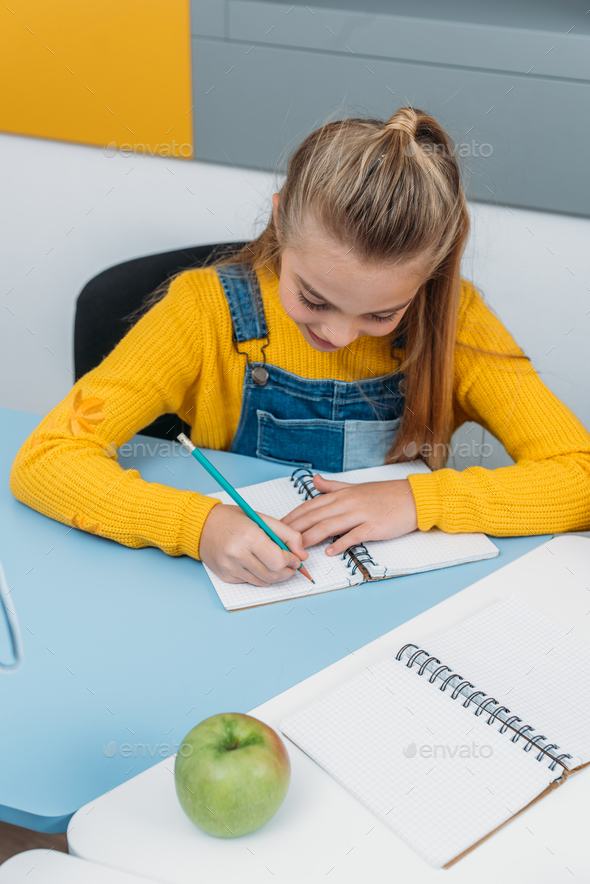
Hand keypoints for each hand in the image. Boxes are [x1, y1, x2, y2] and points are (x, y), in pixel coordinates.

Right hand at [199, 503, 308, 585]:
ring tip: (273, 562)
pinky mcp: (225, 576)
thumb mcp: (262, 519)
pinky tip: (255, 562)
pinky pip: (250, 582)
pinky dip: (259, 575)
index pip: (278, 560)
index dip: (292, 561)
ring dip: (274, 574)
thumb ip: (287, 534)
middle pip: (273, 574)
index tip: (295, 557)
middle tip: (289, 563)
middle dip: (286, 571)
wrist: (202, 526)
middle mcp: (237, 554)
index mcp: (248, 536)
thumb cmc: (232, 519)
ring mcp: (229, 567)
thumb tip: (303, 554)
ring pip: (263, 581)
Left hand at [281, 475, 417, 555]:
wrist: (413, 498)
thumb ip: (333, 487)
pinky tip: (329, 552)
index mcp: (342, 494)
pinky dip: (340, 544)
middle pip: (315, 516)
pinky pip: (354, 535)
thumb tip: (314, 480)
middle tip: (280, 540)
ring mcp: (361, 514)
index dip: (293, 516)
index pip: (311, 505)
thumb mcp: (356, 487)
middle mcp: (348, 502)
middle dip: (296, 529)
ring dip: (312, 538)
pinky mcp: (374, 526)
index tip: (279, 526)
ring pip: (330, 525)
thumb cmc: (385, 494)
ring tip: (299, 549)